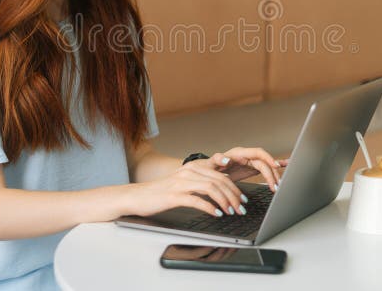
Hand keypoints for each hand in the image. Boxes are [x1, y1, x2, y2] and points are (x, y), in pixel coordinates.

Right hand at [127, 160, 246, 217]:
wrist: (137, 196)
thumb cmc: (161, 192)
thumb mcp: (184, 183)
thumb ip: (201, 182)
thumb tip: (222, 189)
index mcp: (192, 167)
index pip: (220, 174)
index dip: (235, 186)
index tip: (244, 198)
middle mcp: (188, 172)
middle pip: (219, 181)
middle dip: (234, 196)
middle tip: (242, 208)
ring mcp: (181, 183)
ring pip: (211, 189)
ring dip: (225, 201)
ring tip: (232, 212)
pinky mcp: (174, 196)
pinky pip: (197, 200)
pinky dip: (210, 207)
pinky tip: (217, 214)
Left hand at [190, 147, 284, 192]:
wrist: (207, 172)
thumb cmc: (208, 167)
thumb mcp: (210, 164)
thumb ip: (217, 160)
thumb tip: (225, 159)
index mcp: (238, 153)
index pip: (257, 153)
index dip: (268, 158)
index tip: (275, 166)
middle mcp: (246, 155)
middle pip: (264, 162)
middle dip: (272, 173)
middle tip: (276, 186)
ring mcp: (250, 161)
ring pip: (267, 167)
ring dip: (274, 176)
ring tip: (278, 186)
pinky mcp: (252, 167)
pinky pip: (266, 167)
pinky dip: (275, 166)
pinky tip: (286, 164)